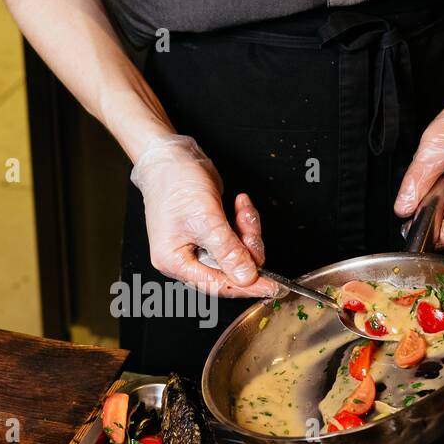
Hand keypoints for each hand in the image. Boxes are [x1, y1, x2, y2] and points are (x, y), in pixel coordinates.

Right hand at [131, 135, 277, 297]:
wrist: (172, 156)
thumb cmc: (175, 183)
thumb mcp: (205, 218)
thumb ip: (227, 251)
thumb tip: (246, 276)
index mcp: (174, 261)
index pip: (215, 285)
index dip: (246, 287)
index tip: (271, 286)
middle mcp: (185, 257)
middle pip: (229, 270)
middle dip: (246, 249)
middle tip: (251, 230)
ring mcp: (198, 246)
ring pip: (237, 253)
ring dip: (247, 232)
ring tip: (242, 211)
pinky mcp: (211, 233)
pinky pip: (236, 238)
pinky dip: (243, 222)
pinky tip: (239, 205)